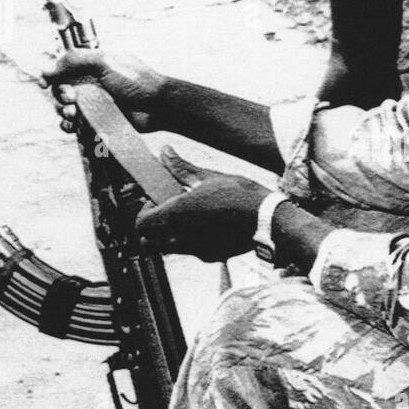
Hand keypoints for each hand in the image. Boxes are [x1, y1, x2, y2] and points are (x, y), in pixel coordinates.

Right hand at [40, 50, 167, 133]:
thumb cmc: (135, 80)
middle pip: (61, 90)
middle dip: (60, 94)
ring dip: (63, 111)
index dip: (51, 75)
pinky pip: (76, 125)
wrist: (157, 106)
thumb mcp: (105, 61)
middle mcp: (90, 84)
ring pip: (65, 109)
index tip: (46, 82)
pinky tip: (72, 125)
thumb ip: (75, 60)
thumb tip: (46, 68)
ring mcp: (93, 104)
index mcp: (91, 67)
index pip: (63, 69)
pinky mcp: (98, 122)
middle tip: (71, 98)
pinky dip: (69, 125)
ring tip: (72, 113)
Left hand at [135, 147, 269, 261]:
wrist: (267, 220)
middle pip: (149, 242)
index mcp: (176, 215)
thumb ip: (181, 168)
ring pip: (169, 248)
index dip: (144, 212)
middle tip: (167, 212)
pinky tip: (208, 226)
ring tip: (188, 217)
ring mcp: (196, 250)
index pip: (141, 224)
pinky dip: (191, 241)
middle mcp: (181, 237)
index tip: (157, 201)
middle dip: (152, 228)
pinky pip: (191, 251)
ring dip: (170, 235)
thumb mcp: (208, 177)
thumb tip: (164, 152)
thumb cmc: (240, 196)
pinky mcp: (211, 256)